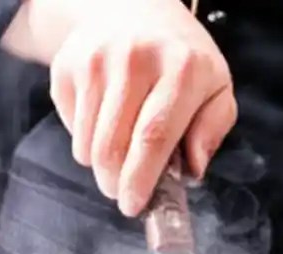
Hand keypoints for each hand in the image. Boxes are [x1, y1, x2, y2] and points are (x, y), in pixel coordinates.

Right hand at [48, 0, 236, 215]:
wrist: (131, 6)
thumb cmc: (179, 56)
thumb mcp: (215, 84)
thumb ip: (212, 128)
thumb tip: (192, 170)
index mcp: (181, 68)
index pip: (154, 136)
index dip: (141, 179)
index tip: (134, 205)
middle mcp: (135, 60)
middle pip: (113, 148)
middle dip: (116, 183)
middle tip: (124, 192)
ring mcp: (96, 62)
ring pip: (87, 146)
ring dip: (101, 167)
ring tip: (119, 153)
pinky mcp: (67, 67)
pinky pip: (70, 129)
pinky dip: (86, 142)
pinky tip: (104, 121)